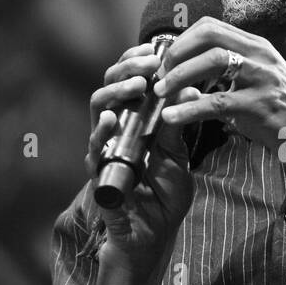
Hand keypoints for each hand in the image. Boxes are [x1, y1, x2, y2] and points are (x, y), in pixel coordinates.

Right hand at [86, 42, 195, 268]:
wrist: (153, 235)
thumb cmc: (164, 195)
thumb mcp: (177, 155)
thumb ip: (178, 125)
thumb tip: (191, 88)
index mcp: (134, 120)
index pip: (130, 80)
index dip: (138, 61)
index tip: (158, 49)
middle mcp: (115, 128)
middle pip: (110, 86)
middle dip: (128, 68)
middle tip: (149, 61)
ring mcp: (103, 148)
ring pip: (97, 109)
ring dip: (116, 92)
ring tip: (136, 84)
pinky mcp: (97, 173)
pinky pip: (94, 149)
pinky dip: (100, 133)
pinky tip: (110, 120)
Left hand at [152, 18, 285, 161]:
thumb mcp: (262, 81)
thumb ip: (233, 73)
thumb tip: (192, 74)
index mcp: (257, 47)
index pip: (211, 27)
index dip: (182, 41)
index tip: (166, 61)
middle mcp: (260, 56)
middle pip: (208, 36)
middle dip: (176, 53)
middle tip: (159, 75)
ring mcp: (263, 79)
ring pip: (212, 62)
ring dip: (179, 76)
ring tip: (161, 93)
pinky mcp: (261, 106)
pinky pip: (216, 102)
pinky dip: (188, 109)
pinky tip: (172, 118)